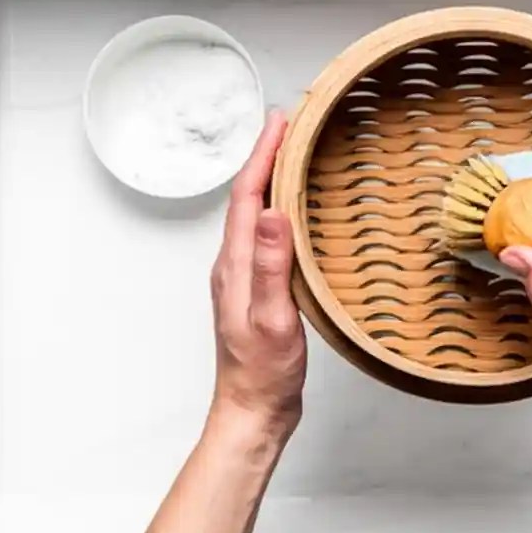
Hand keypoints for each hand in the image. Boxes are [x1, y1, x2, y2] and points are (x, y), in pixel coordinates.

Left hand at [208, 110, 305, 434]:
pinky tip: (296, 211)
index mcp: (236, 266)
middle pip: (247, 198)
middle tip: (291, 124)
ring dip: (271, 179)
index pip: (248, 197)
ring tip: (293, 154)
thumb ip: (272, 267)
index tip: (281, 121)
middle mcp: (234, 265)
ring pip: (255, 214)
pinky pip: (265, 235)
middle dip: (266, 156)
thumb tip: (273, 212)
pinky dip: (279, 209)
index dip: (263, 155)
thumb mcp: (273, 320)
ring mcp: (244, 277)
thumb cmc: (263, 374)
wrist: (252, 411)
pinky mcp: (257, 288)